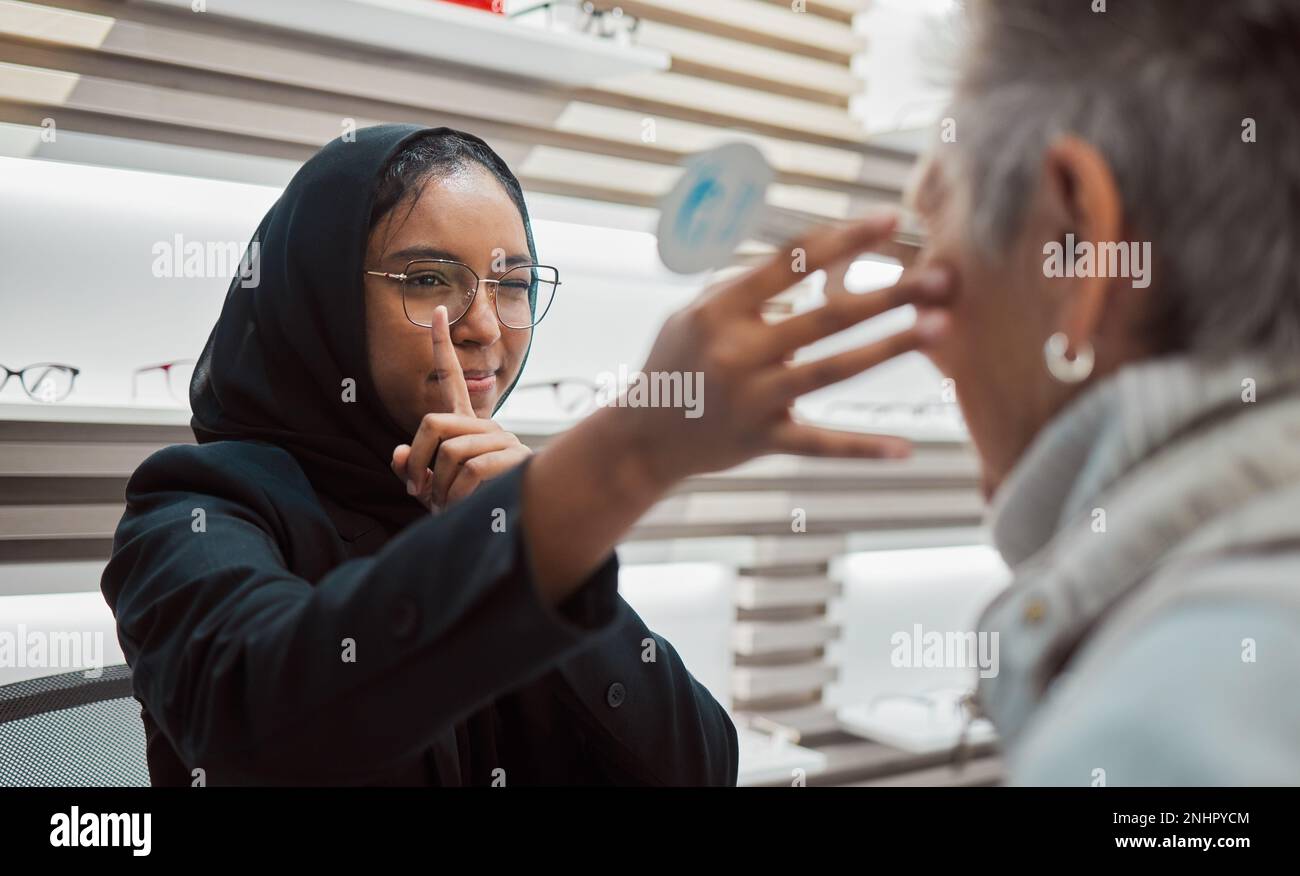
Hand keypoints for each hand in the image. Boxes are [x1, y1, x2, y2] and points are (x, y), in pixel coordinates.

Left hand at [391, 306, 531, 511]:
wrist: (515, 524)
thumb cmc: (472, 504)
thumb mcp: (434, 487)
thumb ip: (414, 468)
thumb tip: (397, 452)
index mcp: (467, 425)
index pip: (453, 377)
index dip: (442, 345)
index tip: (439, 312)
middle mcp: (485, 425)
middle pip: (432, 423)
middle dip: (416, 461)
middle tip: (416, 490)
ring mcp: (501, 439)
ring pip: (449, 452)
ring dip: (439, 487)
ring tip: (447, 505)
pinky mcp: (512, 457)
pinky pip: (469, 470)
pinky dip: (456, 494)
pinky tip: (463, 506)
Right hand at [610, 212, 952, 488]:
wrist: (642, 437)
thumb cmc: (676, 361)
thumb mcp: (694, 313)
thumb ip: (747, 287)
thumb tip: (809, 261)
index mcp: (720, 309)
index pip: (792, 263)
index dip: (844, 239)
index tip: (891, 219)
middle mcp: (738, 351)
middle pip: (827, 316)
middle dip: (889, 294)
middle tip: (943, 277)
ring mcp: (752, 399)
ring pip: (833, 369)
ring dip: (889, 347)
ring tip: (938, 327)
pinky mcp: (762, 440)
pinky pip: (820, 443)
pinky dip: (861, 448)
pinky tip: (905, 449)